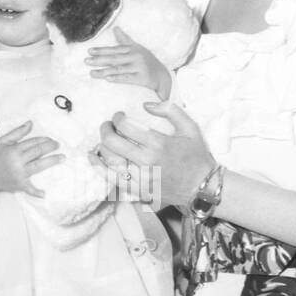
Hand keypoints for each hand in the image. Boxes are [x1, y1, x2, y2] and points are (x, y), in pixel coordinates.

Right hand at [0, 121, 63, 196]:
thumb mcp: (3, 141)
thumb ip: (18, 132)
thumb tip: (31, 123)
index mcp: (14, 149)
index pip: (33, 142)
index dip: (44, 140)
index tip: (51, 140)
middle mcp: (17, 161)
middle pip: (38, 152)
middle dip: (50, 148)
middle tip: (58, 145)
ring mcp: (19, 174)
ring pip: (39, 166)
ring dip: (52, 161)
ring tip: (62, 158)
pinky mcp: (18, 184)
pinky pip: (29, 189)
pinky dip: (36, 192)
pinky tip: (44, 194)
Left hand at [85, 26, 171, 98]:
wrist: (162, 75)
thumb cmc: (147, 61)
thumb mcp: (137, 48)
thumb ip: (124, 40)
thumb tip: (115, 28)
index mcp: (132, 49)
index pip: (114, 49)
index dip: (101, 50)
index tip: (89, 51)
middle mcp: (135, 57)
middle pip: (114, 59)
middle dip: (99, 60)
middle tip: (86, 61)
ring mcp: (139, 67)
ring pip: (118, 69)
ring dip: (104, 71)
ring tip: (91, 73)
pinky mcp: (142, 78)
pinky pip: (127, 78)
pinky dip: (117, 78)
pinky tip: (107, 79)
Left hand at [97, 101, 215, 209]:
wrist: (202, 187)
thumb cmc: (196, 156)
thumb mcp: (190, 127)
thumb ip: (169, 109)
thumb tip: (145, 104)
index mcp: (158, 143)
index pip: (126, 125)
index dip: (117, 117)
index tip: (119, 116)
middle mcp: (147, 161)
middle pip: (112, 142)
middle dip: (105, 129)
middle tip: (107, 125)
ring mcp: (141, 178)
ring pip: (109, 160)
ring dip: (101, 146)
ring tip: (103, 140)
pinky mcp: (138, 191)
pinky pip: (112, 179)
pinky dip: (99, 167)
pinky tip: (94, 158)